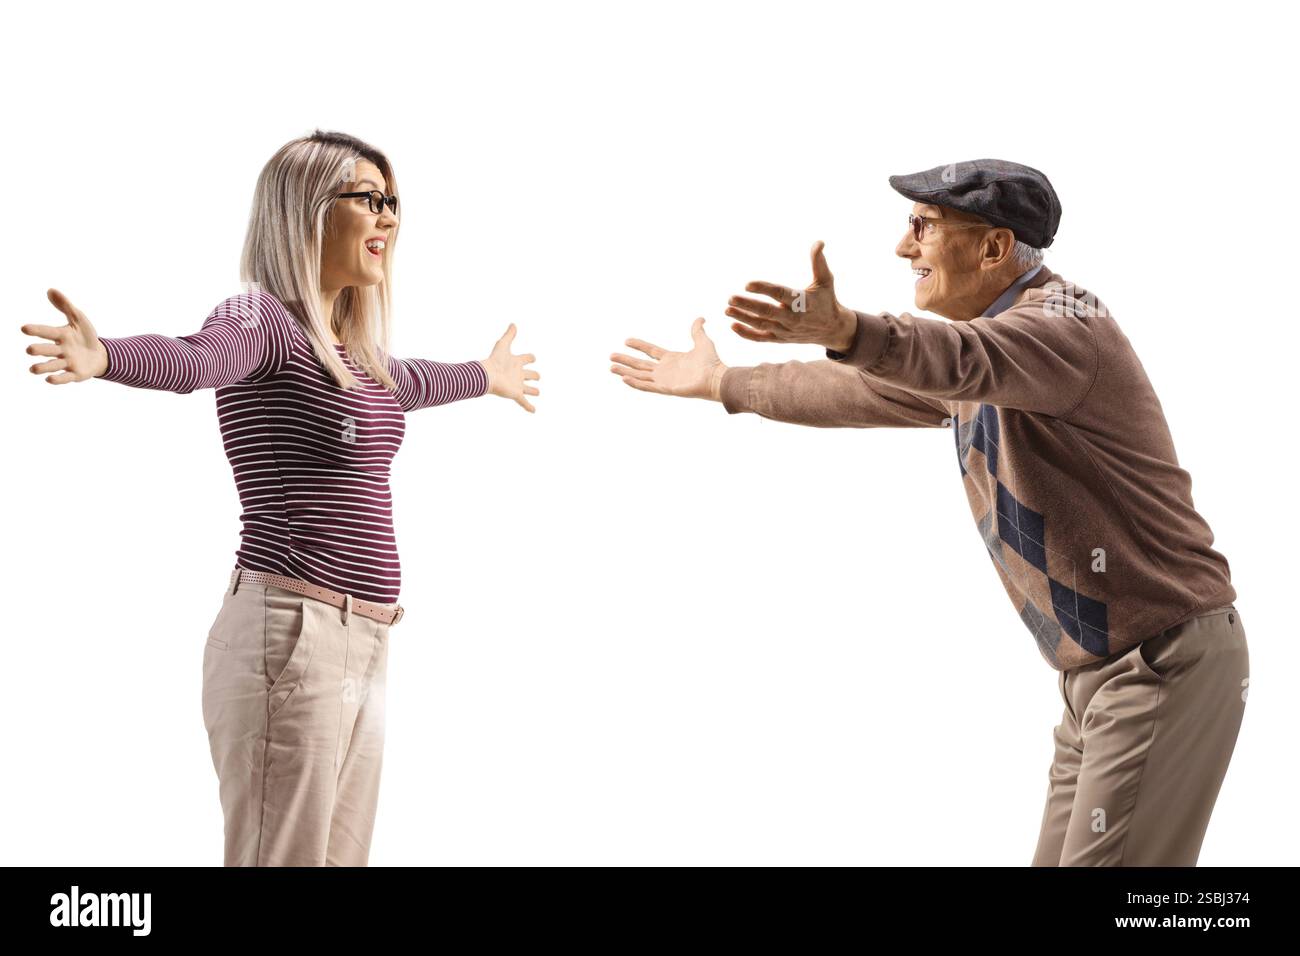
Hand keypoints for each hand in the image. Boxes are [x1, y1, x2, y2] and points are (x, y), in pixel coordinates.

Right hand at [21, 289, 108, 383]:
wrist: (100, 354)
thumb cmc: (86, 335)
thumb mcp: (79, 319)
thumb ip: (65, 306)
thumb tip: (50, 290)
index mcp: (60, 335)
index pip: (47, 332)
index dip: (37, 330)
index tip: (24, 328)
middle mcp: (60, 350)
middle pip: (47, 350)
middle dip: (39, 350)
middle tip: (30, 350)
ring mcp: (67, 363)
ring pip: (52, 366)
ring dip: (43, 367)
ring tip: (33, 369)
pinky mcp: (75, 374)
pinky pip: (65, 377)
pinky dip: (58, 379)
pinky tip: (49, 379)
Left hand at [482, 323, 538, 412]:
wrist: (487, 376)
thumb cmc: (495, 360)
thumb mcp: (503, 345)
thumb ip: (509, 335)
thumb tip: (513, 323)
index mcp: (515, 362)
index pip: (526, 359)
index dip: (530, 358)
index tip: (532, 358)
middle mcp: (517, 374)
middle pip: (529, 375)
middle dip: (534, 375)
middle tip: (536, 376)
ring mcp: (517, 385)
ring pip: (528, 389)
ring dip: (533, 391)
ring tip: (537, 392)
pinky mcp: (515, 394)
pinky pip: (524, 402)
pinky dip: (529, 407)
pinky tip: (534, 411)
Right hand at [610, 317, 726, 400]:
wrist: (716, 377)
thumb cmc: (712, 362)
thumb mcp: (703, 342)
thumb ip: (697, 330)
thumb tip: (701, 318)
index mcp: (671, 359)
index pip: (650, 351)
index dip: (639, 346)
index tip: (626, 341)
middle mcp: (665, 370)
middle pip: (640, 365)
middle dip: (625, 361)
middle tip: (611, 357)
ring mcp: (664, 380)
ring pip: (640, 376)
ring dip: (625, 372)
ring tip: (611, 368)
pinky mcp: (666, 389)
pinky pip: (647, 386)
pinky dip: (635, 383)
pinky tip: (624, 379)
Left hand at [724, 240, 857, 351]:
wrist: (831, 329)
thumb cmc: (826, 300)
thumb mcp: (826, 280)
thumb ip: (819, 262)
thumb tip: (819, 242)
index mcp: (803, 302)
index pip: (781, 294)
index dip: (764, 289)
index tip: (748, 284)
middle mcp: (793, 318)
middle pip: (767, 312)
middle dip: (748, 306)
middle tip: (730, 298)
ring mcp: (785, 330)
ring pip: (761, 325)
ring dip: (743, 318)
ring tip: (727, 309)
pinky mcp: (780, 339)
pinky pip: (761, 338)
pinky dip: (747, 334)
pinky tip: (733, 325)